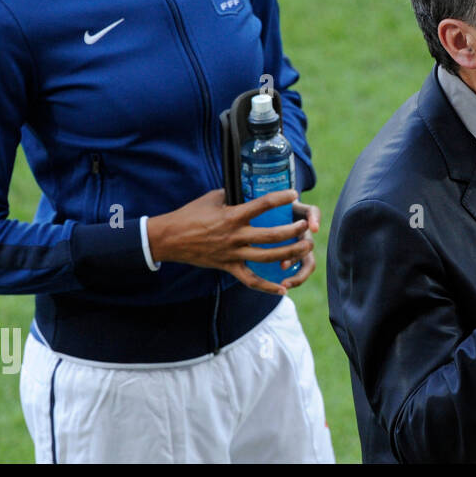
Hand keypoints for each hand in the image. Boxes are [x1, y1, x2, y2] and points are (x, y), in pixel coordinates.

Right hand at [146, 189, 313, 295]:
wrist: (169, 238)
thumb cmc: (191, 214)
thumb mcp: (212, 198)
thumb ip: (233, 193)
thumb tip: (248, 186)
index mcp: (233, 216)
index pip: (263, 205)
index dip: (281, 198)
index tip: (294, 193)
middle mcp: (235, 236)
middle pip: (272, 236)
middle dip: (293, 231)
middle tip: (306, 226)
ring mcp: (233, 254)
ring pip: (267, 257)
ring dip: (290, 253)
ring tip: (305, 248)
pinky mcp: (228, 267)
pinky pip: (250, 280)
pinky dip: (266, 287)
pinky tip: (283, 290)